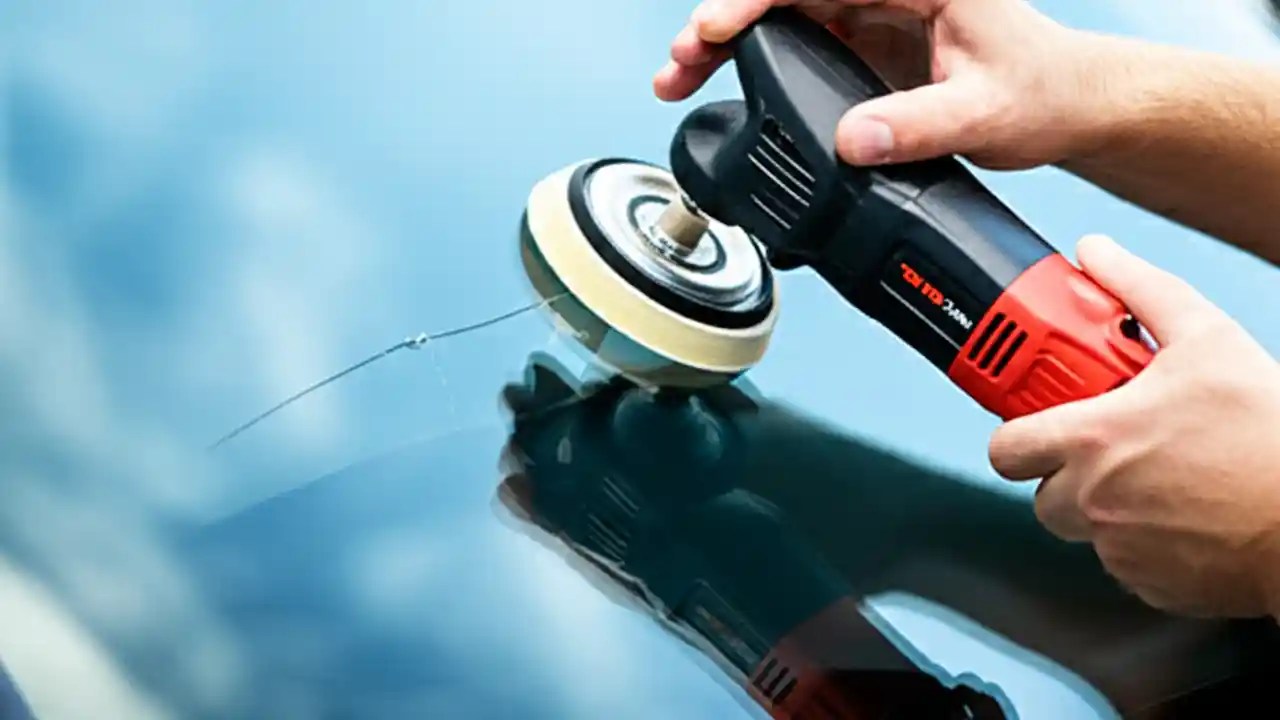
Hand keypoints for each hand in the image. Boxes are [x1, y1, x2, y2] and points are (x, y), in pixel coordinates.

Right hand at [654, 0, 1114, 169]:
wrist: (1062, 106)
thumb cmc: (1042, 91)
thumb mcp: (986, 112)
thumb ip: (919, 126)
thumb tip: (852, 141)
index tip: (717, 28)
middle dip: (723, 21)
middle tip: (681, 61)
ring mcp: (871, 11)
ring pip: (780, 12)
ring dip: (727, 42)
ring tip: (680, 78)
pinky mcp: (862, 42)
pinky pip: (795, 40)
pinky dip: (753, 62)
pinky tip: (722, 85)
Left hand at [989, 234, 1279, 619]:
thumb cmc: (1268, 433)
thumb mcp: (1206, 338)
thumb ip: (1139, 290)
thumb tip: (1097, 253)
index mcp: (1092, 440)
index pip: (1005, 448)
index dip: (1016, 433)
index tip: (1038, 422)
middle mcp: (1094, 499)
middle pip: (1040, 493)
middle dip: (1063, 471)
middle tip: (1104, 449)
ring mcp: (1120, 548)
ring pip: (1084, 528)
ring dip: (1106, 505)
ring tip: (1159, 474)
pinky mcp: (1152, 585)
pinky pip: (1125, 562)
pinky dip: (1144, 541)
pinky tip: (1185, 511)